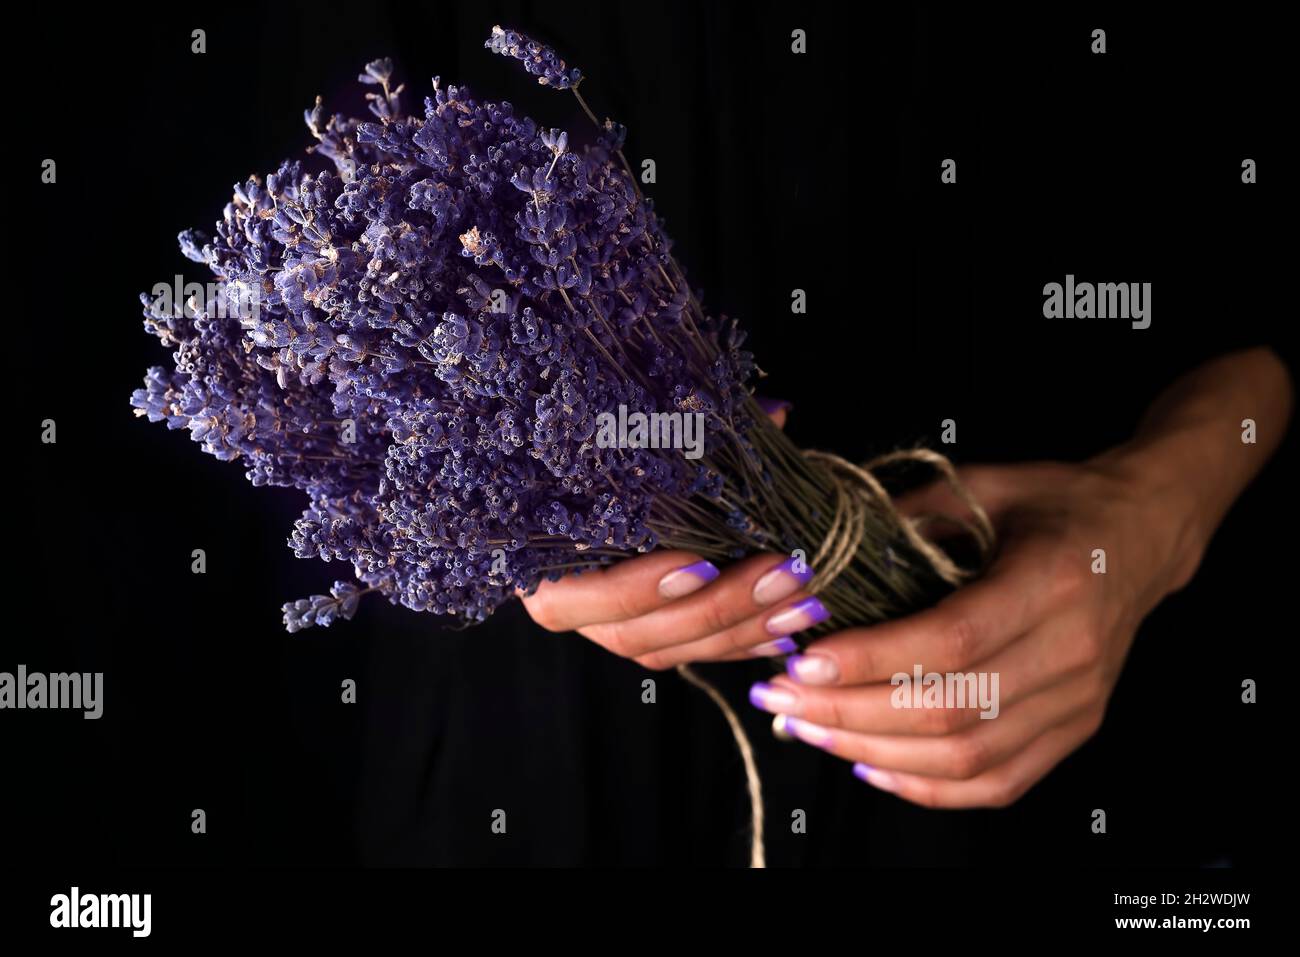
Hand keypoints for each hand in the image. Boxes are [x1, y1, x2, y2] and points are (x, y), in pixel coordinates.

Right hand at [521, 401, 827, 667]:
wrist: (597, 468)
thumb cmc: (607, 443)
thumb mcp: (639, 433)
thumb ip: (689, 431)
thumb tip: (776, 413)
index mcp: (543, 555)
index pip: (578, 595)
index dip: (638, 589)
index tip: (701, 563)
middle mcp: (569, 603)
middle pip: (637, 633)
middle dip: (718, 607)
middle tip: (783, 573)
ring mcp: (608, 627)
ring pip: (671, 650)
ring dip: (743, 629)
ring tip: (805, 601)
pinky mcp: (648, 637)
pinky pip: (694, 655)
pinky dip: (743, 644)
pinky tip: (790, 628)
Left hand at [747, 457, 1202, 807]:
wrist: (1142, 533)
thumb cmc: (1053, 503)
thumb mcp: (981, 484)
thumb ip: (905, 517)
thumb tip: (817, 557)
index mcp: (1052, 579)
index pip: (953, 640)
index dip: (875, 659)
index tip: (805, 661)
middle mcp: (1073, 650)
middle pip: (952, 710)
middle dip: (852, 711)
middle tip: (782, 697)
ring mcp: (1079, 700)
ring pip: (968, 757)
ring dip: (874, 751)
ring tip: (807, 727)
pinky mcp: (1076, 729)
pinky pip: (998, 783)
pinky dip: (928, 786)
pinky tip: (869, 764)